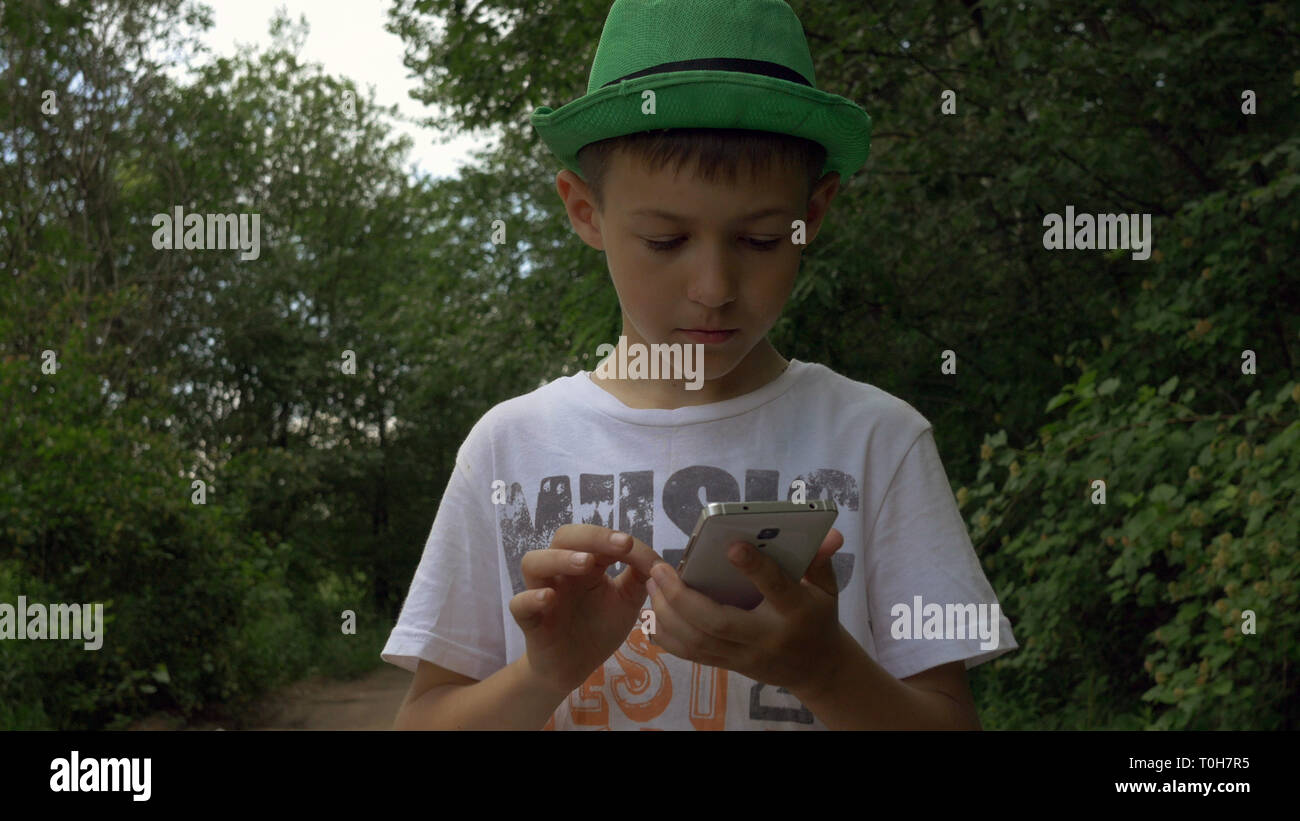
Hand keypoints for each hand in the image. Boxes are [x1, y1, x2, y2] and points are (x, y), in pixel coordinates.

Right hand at [509, 524, 663, 695]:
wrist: (574, 667)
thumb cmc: (598, 628)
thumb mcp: (627, 602)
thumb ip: (640, 578)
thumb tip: (657, 559)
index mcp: (585, 564)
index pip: (593, 538)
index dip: (612, 537)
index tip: (633, 546)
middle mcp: (561, 572)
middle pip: (563, 538)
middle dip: (591, 537)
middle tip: (620, 546)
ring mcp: (542, 593)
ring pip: (533, 562)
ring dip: (559, 558)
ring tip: (585, 563)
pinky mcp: (529, 620)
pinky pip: (519, 603)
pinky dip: (531, 598)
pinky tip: (549, 598)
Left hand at [644, 527, 847, 695]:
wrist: (816, 668)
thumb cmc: (817, 616)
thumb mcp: (827, 587)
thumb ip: (821, 559)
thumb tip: (829, 534)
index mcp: (795, 612)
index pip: (775, 589)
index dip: (754, 567)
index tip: (730, 545)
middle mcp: (765, 637)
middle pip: (718, 623)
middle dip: (683, 597)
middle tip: (660, 570)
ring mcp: (744, 656)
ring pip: (697, 641)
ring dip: (667, 613)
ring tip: (653, 584)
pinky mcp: (729, 666)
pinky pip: (691, 655)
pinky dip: (667, 635)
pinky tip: (654, 611)